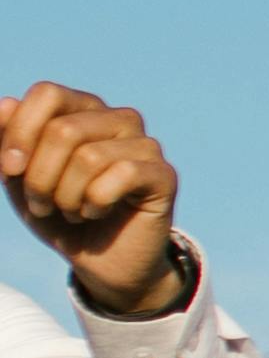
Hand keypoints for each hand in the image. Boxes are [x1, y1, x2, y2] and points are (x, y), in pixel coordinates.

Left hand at [1, 81, 191, 310]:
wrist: (101, 263)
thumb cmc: (58, 213)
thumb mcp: (17, 178)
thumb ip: (5, 140)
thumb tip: (5, 104)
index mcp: (83, 109)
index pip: (48, 94)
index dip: (20, 132)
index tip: (8, 170)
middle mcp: (117, 118)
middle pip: (64, 130)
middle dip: (40, 176)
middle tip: (41, 204)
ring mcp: (144, 145)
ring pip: (89, 157)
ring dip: (66, 196)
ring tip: (70, 212)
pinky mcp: (163, 175)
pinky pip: (121, 176)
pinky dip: (96, 203)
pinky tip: (97, 212)